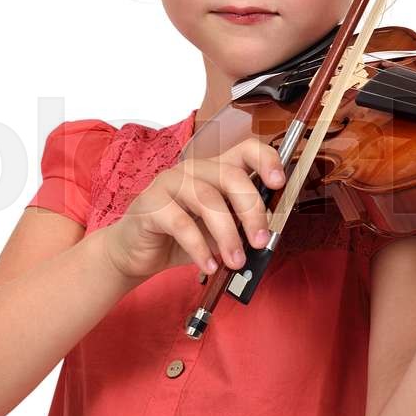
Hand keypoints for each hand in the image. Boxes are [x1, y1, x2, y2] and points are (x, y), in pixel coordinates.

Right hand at [97, 135, 285, 282]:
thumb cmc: (180, 238)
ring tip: (235, 262)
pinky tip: (209, 265)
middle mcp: (193, 169)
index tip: (279, 182)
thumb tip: (265, 236)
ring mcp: (170, 183)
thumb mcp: (218, 232)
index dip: (266, 160)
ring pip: (207, 199)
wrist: (135, 252)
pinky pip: (181, 223)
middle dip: (252, 211)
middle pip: (231, 176)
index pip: (246, 150)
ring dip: (227, 235)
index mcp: (215, 170)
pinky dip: (200, 248)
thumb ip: (239, 227)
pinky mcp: (151, 204)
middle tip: (260, 242)